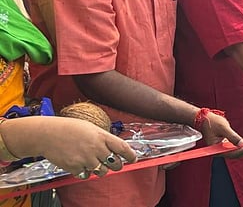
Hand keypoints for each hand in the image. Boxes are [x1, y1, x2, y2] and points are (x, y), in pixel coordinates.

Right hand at [12, 117, 136, 176]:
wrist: (46, 134)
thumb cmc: (68, 128)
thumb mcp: (90, 127)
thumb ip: (103, 138)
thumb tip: (114, 147)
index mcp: (101, 136)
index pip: (122, 147)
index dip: (131, 155)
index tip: (133, 158)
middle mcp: (95, 148)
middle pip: (115, 163)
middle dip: (117, 165)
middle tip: (114, 163)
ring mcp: (85, 159)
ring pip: (102, 172)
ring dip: (101, 169)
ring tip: (94, 162)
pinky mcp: (74, 168)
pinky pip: (87, 175)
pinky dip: (86, 172)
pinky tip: (81, 164)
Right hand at [200, 112, 242, 158]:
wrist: (204, 119)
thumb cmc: (212, 122)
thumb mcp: (223, 127)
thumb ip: (232, 136)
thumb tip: (242, 143)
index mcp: (215, 149)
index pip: (231, 153)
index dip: (241, 150)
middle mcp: (219, 151)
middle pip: (235, 154)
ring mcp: (222, 149)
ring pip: (236, 152)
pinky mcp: (225, 146)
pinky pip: (235, 148)